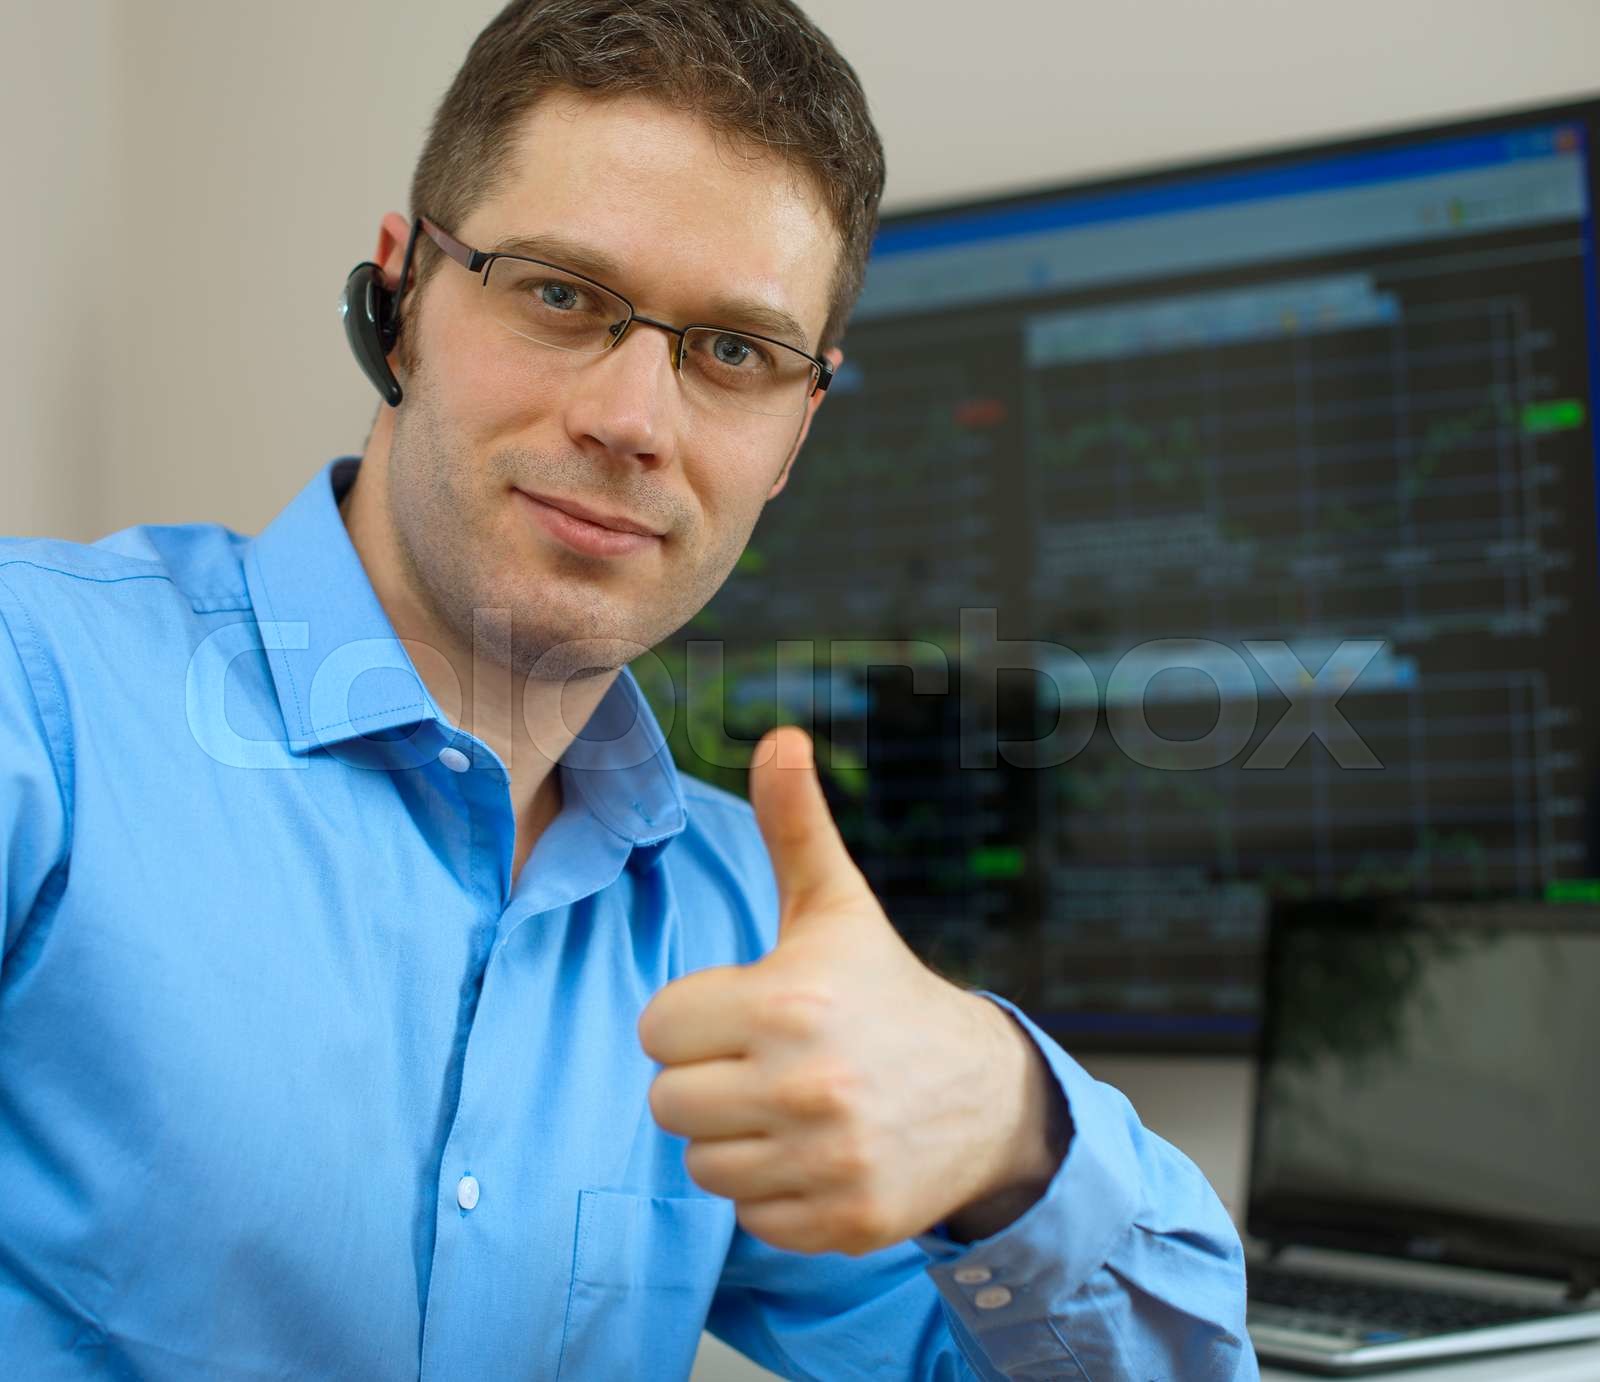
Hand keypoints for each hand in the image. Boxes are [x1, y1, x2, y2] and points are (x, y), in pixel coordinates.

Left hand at [637, 725, 1066, 1255]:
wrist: (985, 1094)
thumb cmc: (883, 990)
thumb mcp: (835, 906)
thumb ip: (793, 826)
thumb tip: (779, 735)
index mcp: (787, 1001)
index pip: (657, 1029)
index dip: (694, 1018)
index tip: (747, 1010)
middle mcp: (805, 1086)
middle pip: (668, 1102)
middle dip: (707, 1079)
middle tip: (766, 1060)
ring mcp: (827, 1161)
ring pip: (702, 1165)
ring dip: (736, 1138)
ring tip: (792, 1106)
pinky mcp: (844, 1222)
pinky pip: (750, 1217)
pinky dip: (775, 1191)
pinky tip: (817, 1153)